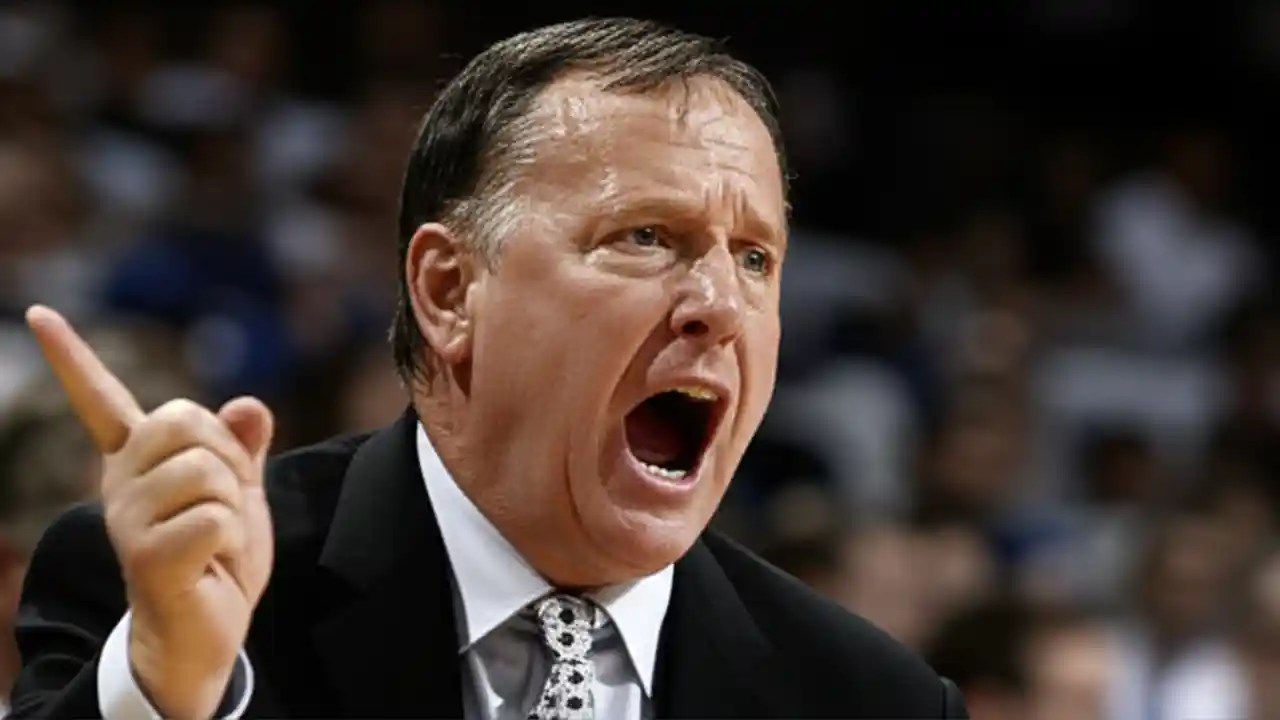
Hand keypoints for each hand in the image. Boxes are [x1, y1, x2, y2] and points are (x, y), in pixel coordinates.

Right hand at [26, 306, 274, 718]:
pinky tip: (209, 564)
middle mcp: (120, 483)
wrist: (207, 631)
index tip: (39, 313)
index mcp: (138, 461)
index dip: (72, 357)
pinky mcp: (145, 555)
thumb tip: (249, 405)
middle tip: (224, 504)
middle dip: (228, 458)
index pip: (102, 400)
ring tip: (213, 540)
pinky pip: (216, 516)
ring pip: (207, 469)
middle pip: (187, 419)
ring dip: (233, 504)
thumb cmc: (217, 559)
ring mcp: (127, 519)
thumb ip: (242, 449)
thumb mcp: (239, 494)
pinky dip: (231, 539)